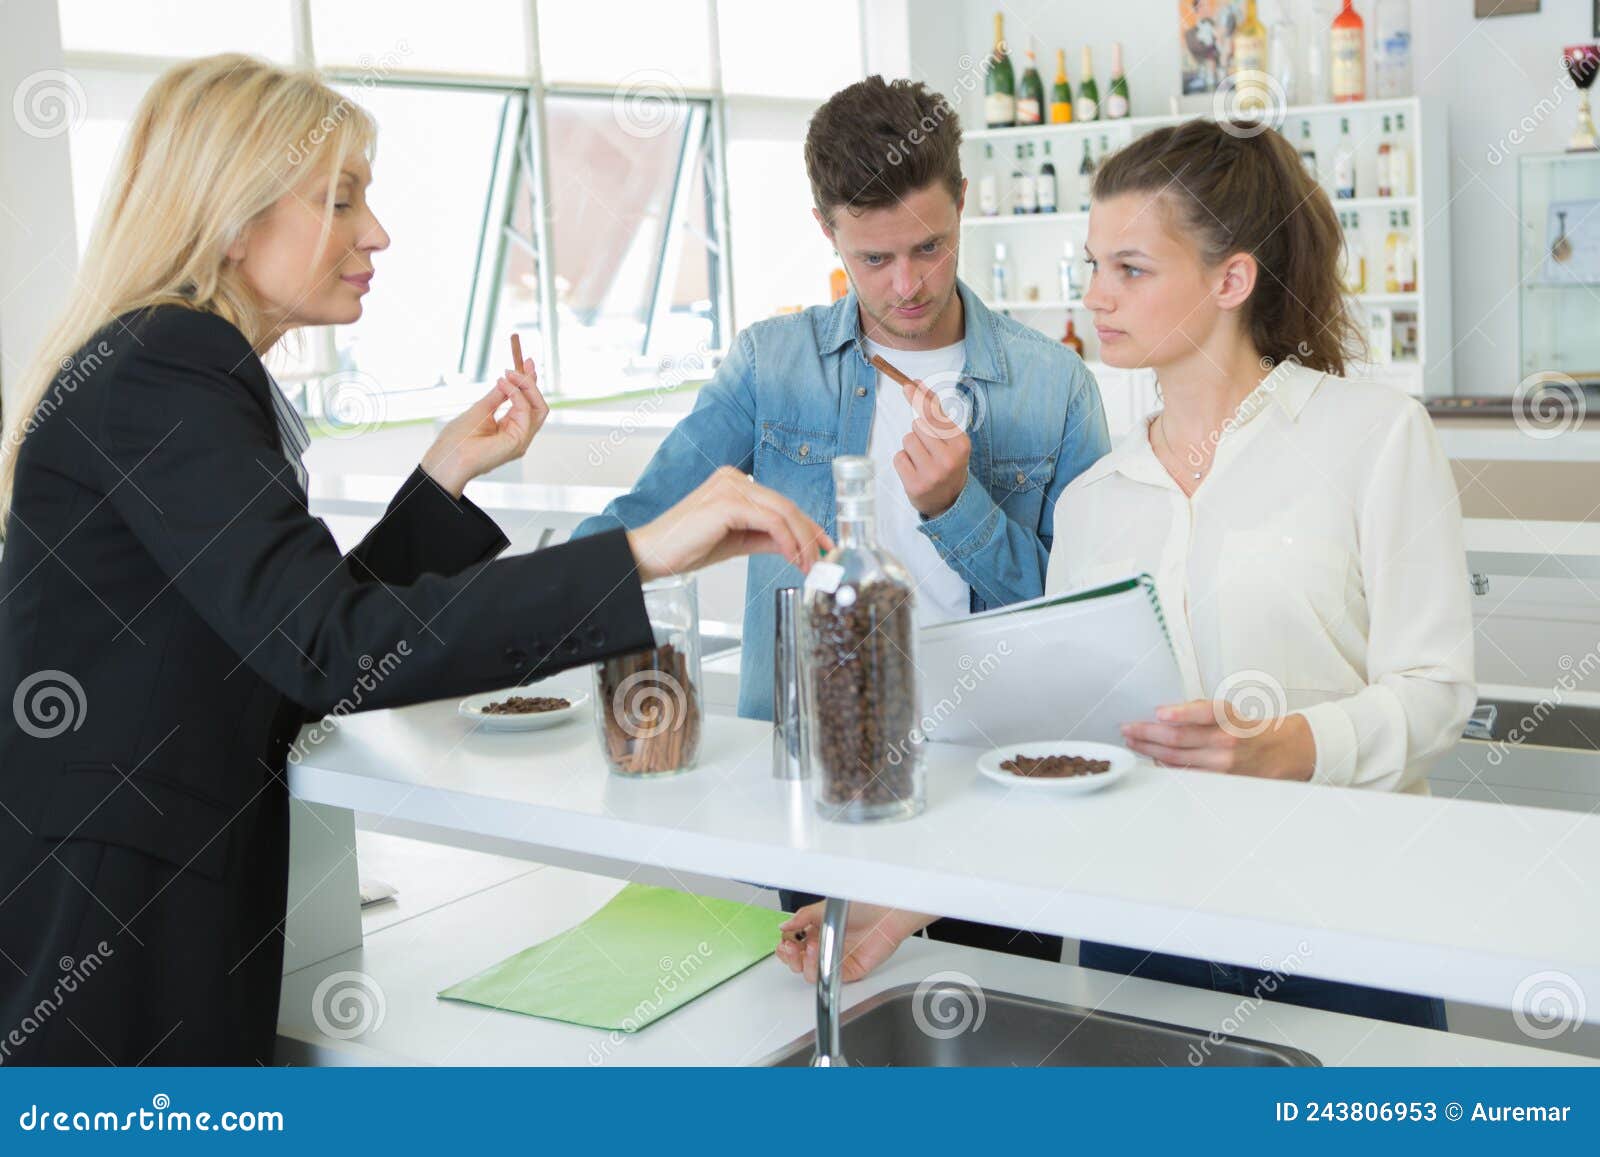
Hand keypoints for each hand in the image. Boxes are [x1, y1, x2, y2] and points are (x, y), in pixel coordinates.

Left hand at [420, 357, 548, 498]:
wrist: (449, 457)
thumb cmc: (459, 439)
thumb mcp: (481, 408)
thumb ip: (498, 395)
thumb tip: (508, 378)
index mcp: (510, 428)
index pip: (527, 404)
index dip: (529, 383)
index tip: (527, 362)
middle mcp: (519, 434)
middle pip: (538, 405)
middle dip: (533, 382)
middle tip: (525, 364)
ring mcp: (521, 439)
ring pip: (539, 407)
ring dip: (526, 386)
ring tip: (509, 374)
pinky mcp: (519, 441)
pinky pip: (527, 412)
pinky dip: (517, 394)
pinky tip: (504, 384)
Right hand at [625, 466, 833, 582]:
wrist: (652, 555)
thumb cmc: (686, 547)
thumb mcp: (736, 542)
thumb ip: (765, 538)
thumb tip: (796, 545)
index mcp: (734, 482)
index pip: (780, 502)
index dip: (807, 525)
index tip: (824, 545)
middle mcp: (734, 478)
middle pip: (786, 505)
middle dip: (810, 533)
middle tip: (824, 558)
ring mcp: (730, 487)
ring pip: (783, 511)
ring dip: (802, 541)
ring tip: (809, 565)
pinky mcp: (728, 503)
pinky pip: (770, 521)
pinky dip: (787, 541)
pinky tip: (792, 559)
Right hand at [774, 902, 934, 983]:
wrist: (886, 911)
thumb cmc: (862, 905)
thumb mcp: (825, 907)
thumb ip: (803, 917)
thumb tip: (784, 926)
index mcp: (817, 930)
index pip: (793, 945)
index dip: (786, 946)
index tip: (785, 942)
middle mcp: (825, 946)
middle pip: (799, 962)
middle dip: (791, 958)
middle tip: (791, 949)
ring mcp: (836, 959)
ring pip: (811, 973)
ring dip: (806, 963)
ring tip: (813, 947)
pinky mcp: (849, 970)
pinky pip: (831, 977)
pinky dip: (822, 971)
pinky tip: (820, 957)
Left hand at [891, 377, 970, 518]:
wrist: (950, 502)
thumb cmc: (948, 464)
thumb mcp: (952, 441)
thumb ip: (938, 415)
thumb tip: (918, 385)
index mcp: (961, 445)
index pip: (936, 414)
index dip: (921, 397)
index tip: (908, 384)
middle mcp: (949, 459)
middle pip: (919, 424)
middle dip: (919, 431)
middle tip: (928, 447)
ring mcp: (932, 473)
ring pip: (908, 439)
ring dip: (911, 447)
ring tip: (923, 460)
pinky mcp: (915, 485)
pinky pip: (899, 457)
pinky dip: (904, 461)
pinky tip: (915, 470)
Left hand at [1120, 700, 1315, 780]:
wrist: (1280, 752)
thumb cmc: (1247, 728)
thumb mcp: (1228, 710)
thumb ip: (1197, 710)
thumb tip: (1164, 715)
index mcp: (1228, 717)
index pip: (1202, 712)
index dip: (1179, 713)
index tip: (1158, 713)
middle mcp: (1225, 741)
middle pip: (1178, 738)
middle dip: (1147, 733)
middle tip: (1128, 729)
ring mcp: (1221, 764)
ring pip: (1176, 758)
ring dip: (1149, 750)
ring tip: (1132, 742)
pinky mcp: (1218, 780)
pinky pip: (1184, 773)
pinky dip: (1164, 765)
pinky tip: (1151, 758)